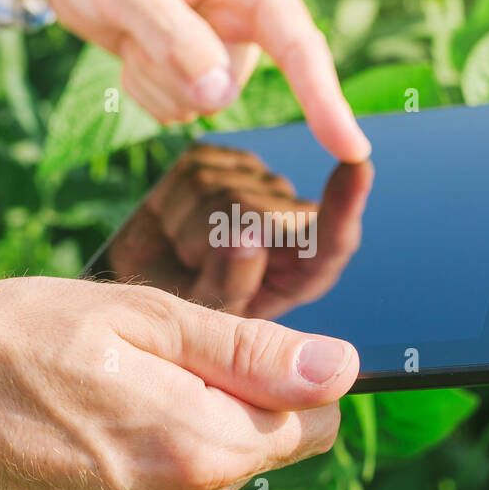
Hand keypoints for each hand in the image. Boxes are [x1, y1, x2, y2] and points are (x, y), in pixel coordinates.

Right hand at [0, 278, 358, 489]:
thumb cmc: (12, 335)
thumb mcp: (140, 317)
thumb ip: (249, 353)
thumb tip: (340, 369)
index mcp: (198, 449)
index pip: (312, 423)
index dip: (285, 377)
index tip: (232, 348)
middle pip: (258, 449)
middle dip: (227, 400)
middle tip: (147, 358)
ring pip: (207, 473)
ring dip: (180, 429)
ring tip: (103, 389)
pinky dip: (141, 461)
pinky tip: (83, 426)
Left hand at [35, 0, 371, 162]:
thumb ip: (176, 41)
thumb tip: (220, 96)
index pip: (301, 49)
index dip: (327, 101)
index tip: (352, 148)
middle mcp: (250, 18)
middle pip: (229, 87)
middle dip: (174, 73)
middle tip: (136, 22)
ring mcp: (225, 48)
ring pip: (199, 106)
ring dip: (154, 79)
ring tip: (134, 27)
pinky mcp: (199, 71)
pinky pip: (177, 111)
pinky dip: (144, 87)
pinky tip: (132, 46)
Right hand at [103, 143, 371, 318]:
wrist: (128, 300)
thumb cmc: (173, 329)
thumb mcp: (202, 328)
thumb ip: (229, 292)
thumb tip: (247, 237)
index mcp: (299, 274)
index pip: (330, 244)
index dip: (345, 205)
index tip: (360, 165)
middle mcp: (286, 225)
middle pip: (265, 214)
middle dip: (217, 246)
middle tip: (190, 272)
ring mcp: (254, 187)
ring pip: (225, 192)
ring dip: (189, 233)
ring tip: (178, 255)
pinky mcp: (218, 160)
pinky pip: (196, 170)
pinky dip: (172, 203)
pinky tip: (170, 226)